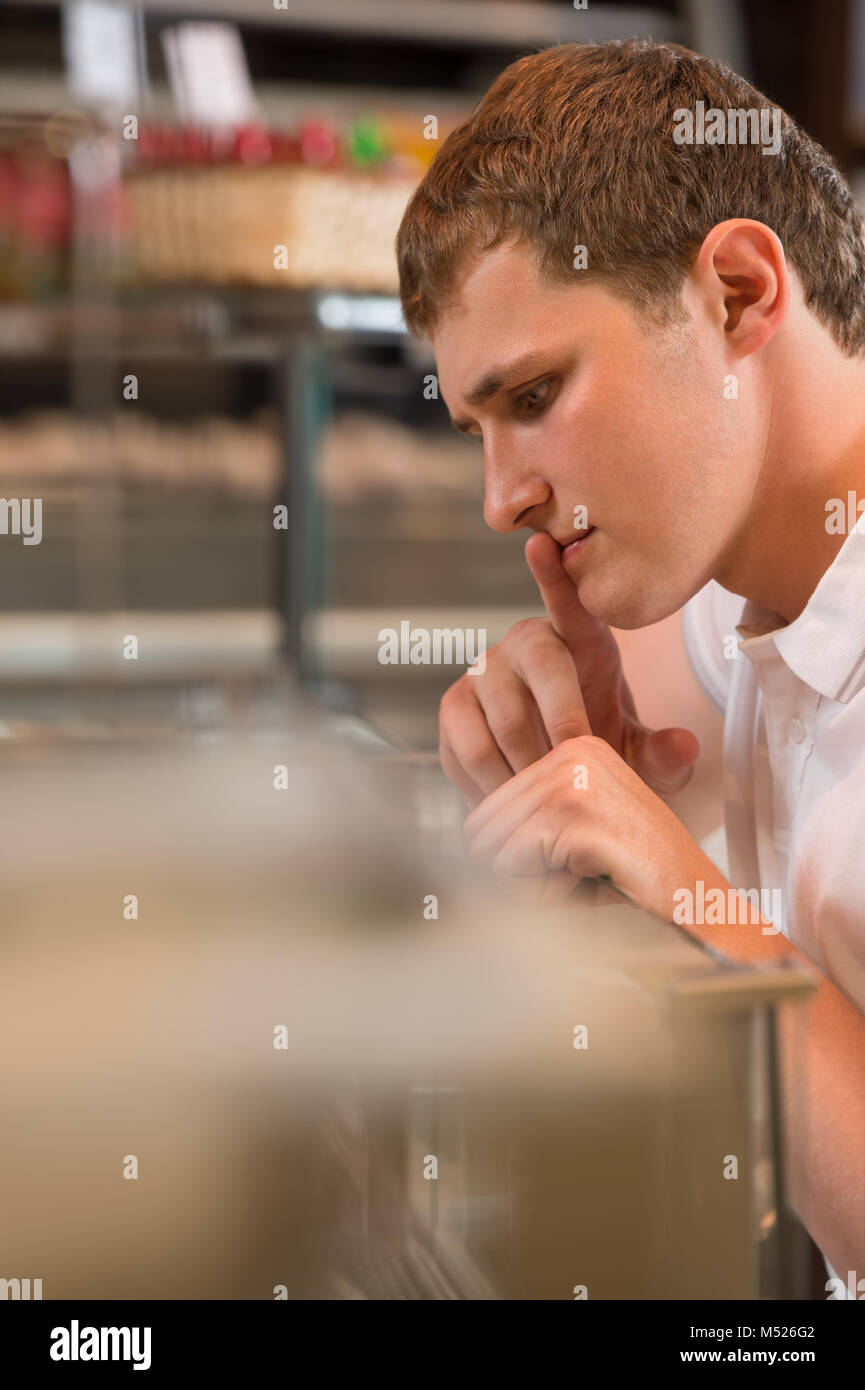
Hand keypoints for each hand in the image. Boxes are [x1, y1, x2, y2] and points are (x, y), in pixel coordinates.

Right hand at [439, 530, 698, 807]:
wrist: (550, 780)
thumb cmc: (600, 752)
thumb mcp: (639, 758)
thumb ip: (664, 755)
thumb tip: (683, 746)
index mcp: (580, 641)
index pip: (569, 603)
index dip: (554, 575)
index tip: (541, 545)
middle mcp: (526, 645)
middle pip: (542, 664)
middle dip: (562, 717)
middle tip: (575, 764)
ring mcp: (484, 673)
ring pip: (500, 717)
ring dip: (525, 765)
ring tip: (546, 801)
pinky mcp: (454, 709)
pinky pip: (465, 746)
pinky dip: (489, 783)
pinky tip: (510, 802)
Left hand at [463, 733, 719, 917]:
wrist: (696, 903)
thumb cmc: (634, 878)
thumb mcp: (570, 834)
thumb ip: (522, 824)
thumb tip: (467, 838)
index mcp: (572, 747)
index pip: (488, 807)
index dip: (517, 855)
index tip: (573, 860)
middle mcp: (570, 751)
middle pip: (481, 825)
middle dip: (516, 870)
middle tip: (575, 876)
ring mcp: (572, 780)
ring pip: (492, 849)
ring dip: (530, 884)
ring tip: (583, 878)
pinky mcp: (573, 815)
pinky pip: (510, 867)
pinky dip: (540, 895)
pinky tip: (585, 886)